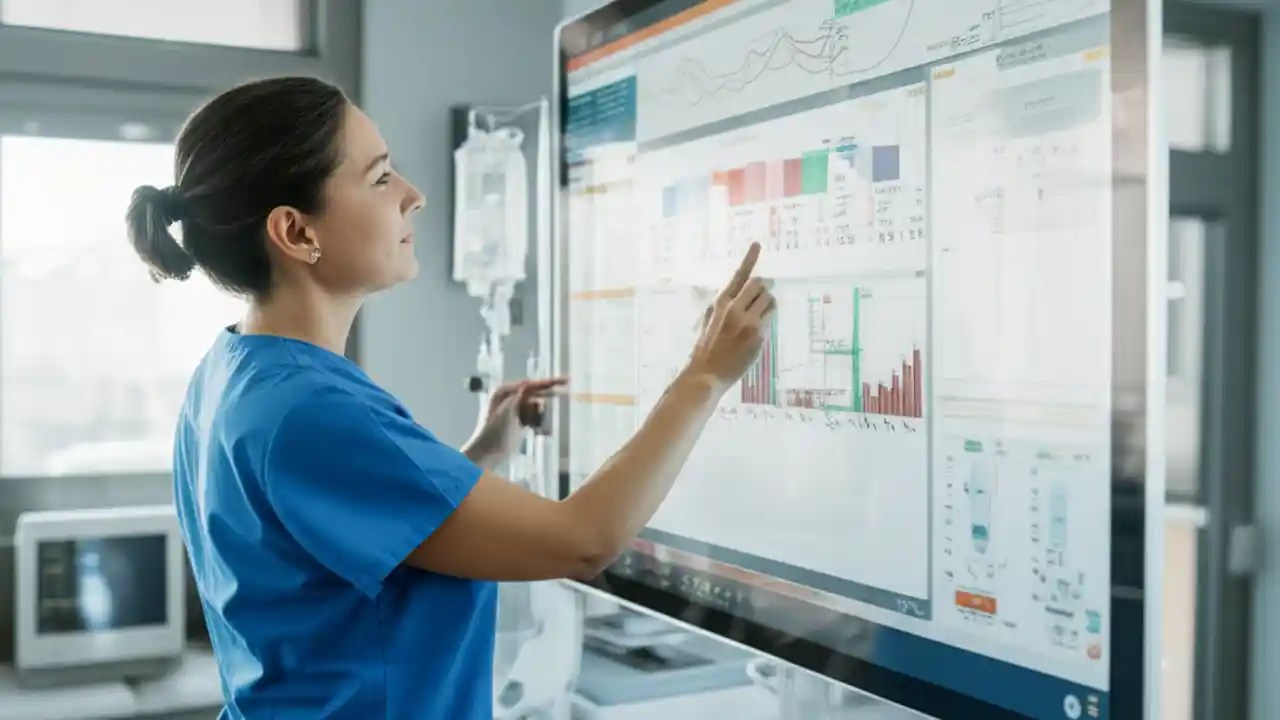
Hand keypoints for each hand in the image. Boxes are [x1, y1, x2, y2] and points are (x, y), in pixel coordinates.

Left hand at [464, 377, 566, 468]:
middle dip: (550, 391)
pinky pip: (535, 416)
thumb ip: (518, 397)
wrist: (487, 452)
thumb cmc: (493, 432)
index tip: (564, 381)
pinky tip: (532, 428)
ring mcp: (515, 408)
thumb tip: (528, 383)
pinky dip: (536, 421)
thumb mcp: (506, 411)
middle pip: (535, 391)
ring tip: (529, 425)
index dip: (548, 382)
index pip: (530, 384)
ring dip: (538, 414)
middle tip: (568, 383)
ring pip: (537, 405)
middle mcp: (510, 396)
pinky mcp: (520, 420)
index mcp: (504, 392)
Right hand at [685, 242, 774, 391]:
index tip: (757, 243)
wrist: (705, 373)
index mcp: (720, 302)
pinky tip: (760, 327)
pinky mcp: (758, 334)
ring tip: (761, 315)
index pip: (738, 275)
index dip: (750, 257)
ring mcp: (747, 321)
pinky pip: (771, 317)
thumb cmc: (705, 348)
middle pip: (760, 284)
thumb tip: (735, 294)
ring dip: (769, 303)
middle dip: (764, 289)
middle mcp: (734, 307)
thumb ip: (721, 306)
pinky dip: (769, 317)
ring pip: (769, 299)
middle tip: (763, 297)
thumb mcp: (707, 320)